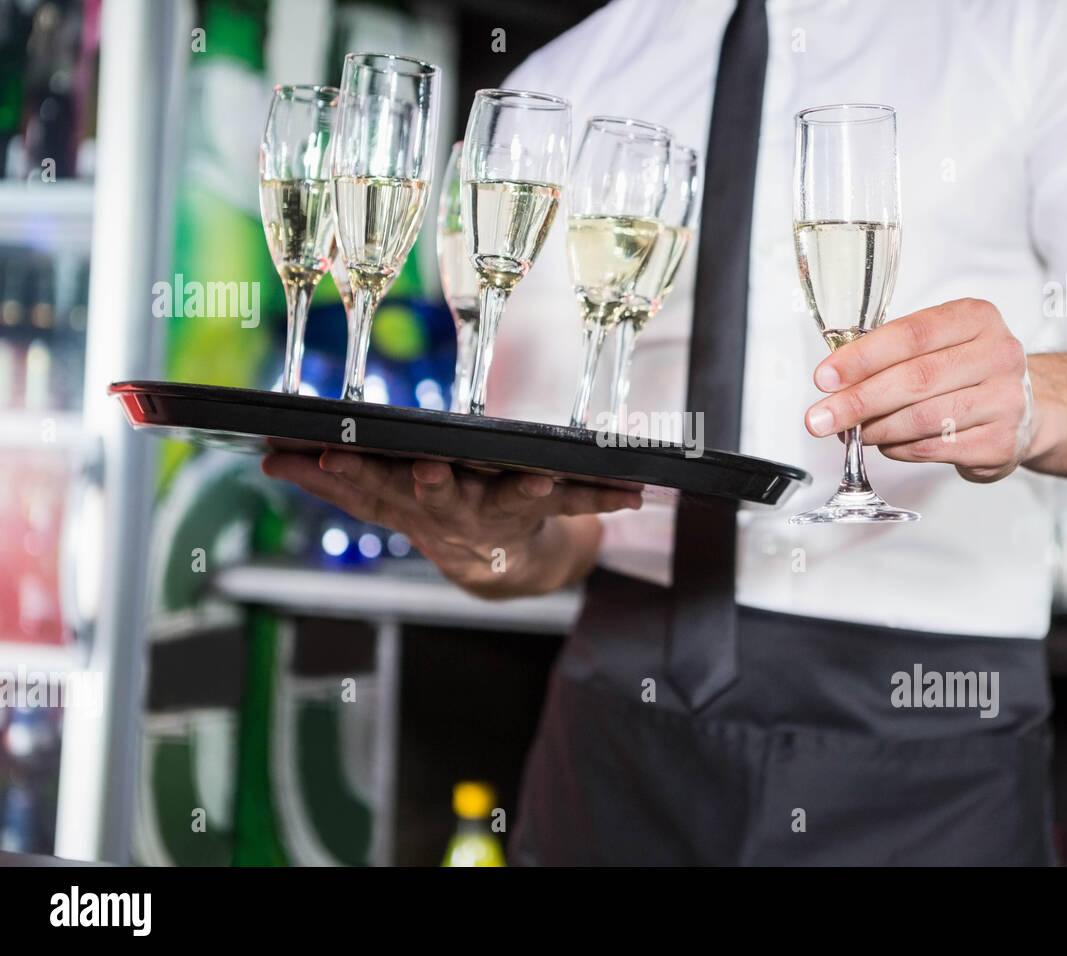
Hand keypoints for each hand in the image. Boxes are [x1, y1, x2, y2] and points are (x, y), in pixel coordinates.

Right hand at [261, 450, 641, 594]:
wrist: (499, 565)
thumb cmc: (436, 511)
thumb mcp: (382, 499)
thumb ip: (331, 480)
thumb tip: (270, 456)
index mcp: (410, 502)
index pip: (369, 485)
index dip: (344, 474)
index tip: (321, 454)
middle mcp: (454, 512)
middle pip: (438, 498)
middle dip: (431, 485)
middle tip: (426, 470)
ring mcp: (502, 514)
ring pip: (510, 503)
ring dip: (524, 494)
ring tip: (540, 482)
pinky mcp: (547, 512)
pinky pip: (577, 502)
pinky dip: (603, 497)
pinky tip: (632, 490)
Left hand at [804, 298, 1034, 482]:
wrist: (1025, 410)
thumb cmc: (968, 371)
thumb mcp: (942, 344)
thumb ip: (894, 352)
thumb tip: (836, 380)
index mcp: (978, 318)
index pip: (911, 334)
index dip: (862, 357)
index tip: (825, 377)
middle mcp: (999, 355)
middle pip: (915, 379)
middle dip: (858, 400)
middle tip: (821, 417)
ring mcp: (1005, 400)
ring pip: (922, 418)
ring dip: (876, 428)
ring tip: (851, 432)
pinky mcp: (1000, 443)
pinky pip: (934, 448)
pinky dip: (899, 449)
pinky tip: (885, 444)